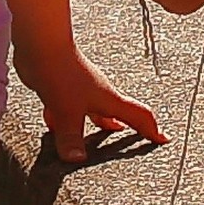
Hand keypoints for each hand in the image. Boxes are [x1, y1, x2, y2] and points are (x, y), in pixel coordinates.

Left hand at [21, 39, 165, 165]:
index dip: (152, 129)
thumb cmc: (62, 71)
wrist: (41, 45)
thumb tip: (76, 159)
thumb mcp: (67, 112)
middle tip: (130, 143)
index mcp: (109, 100)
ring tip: (95, 141)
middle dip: (125, 129)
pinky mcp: (63, 87)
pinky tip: (54, 129)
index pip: (139, 116)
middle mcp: (98, 95)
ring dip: (95, 126)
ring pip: (92, 112)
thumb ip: (71, 137)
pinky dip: (65, 120)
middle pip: (118, 114)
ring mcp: (81, 90)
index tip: (162, 139)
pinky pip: (69, 109)